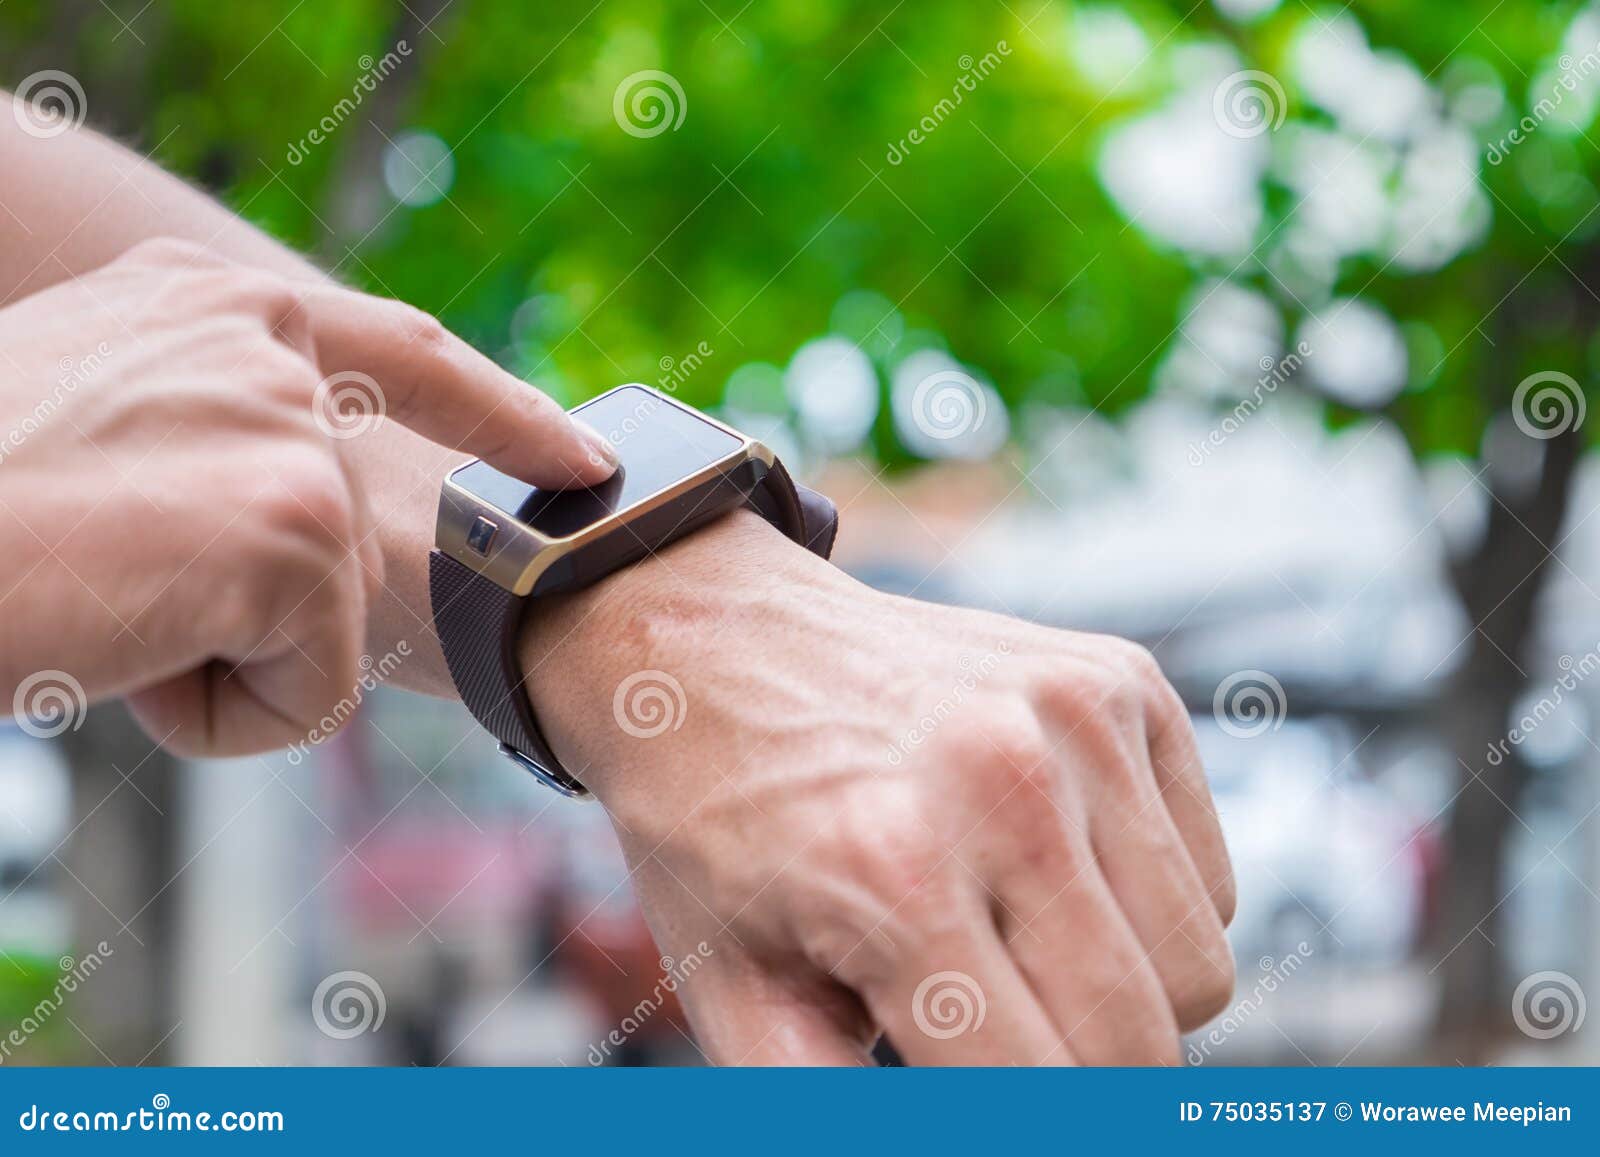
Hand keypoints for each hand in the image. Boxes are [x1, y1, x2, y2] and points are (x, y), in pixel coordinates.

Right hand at [0, 237, 614, 754]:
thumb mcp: (98, 412)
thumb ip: (209, 422)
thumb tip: (295, 497)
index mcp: (217, 305)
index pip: (407, 353)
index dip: (505, 415)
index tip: (585, 457)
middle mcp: (267, 348)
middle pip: (346, 547)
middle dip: (257, 612)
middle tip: (118, 583)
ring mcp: (290, 438)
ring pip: (319, 632)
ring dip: (213, 662)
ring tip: (94, 607)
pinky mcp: (294, 536)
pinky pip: (305, 697)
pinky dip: (217, 716)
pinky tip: (119, 654)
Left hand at [524, 510, 1235, 1064]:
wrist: (716, 639)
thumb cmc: (718, 818)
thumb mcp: (738, 992)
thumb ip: (832, 1110)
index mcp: (894, 874)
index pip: (1044, 1091)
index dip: (1026, 1121)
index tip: (983, 1086)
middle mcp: (1002, 782)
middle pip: (1144, 1040)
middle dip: (1074, 1071)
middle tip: (987, 1029)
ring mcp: (1075, 718)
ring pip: (1199, 963)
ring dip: (1121, 989)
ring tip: (1011, 941)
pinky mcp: (1123, 681)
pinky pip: (1205, 873)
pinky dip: (1144, 904)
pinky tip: (1044, 865)